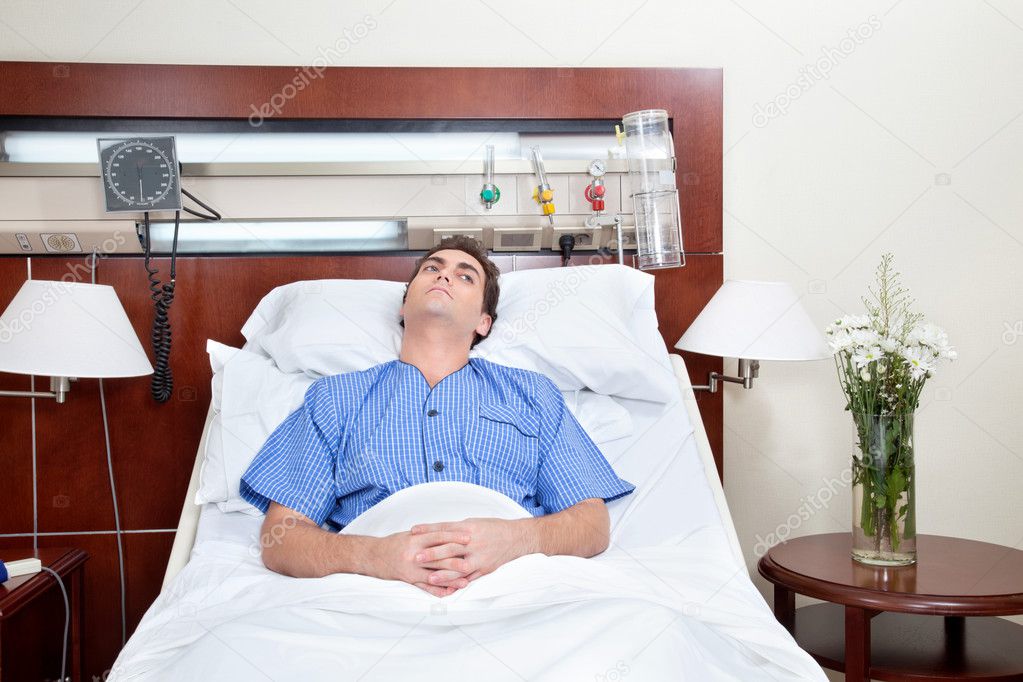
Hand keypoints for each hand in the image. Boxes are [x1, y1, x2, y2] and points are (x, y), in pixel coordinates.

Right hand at [369, 530, 472, 596]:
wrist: (372, 555)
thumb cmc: (393, 543)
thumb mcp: (410, 535)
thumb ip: (427, 535)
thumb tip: (448, 533)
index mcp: (415, 539)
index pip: (438, 536)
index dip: (454, 536)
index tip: (468, 537)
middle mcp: (414, 553)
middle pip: (439, 557)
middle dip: (457, 559)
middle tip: (472, 561)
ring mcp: (411, 568)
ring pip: (434, 574)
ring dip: (451, 579)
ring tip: (465, 581)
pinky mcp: (408, 579)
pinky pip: (425, 587)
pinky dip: (438, 590)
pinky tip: (449, 592)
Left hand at [410, 517, 534, 586]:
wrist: (517, 537)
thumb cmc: (494, 528)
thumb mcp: (474, 523)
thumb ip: (456, 529)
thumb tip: (438, 533)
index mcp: (469, 527)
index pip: (444, 528)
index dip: (428, 530)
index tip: (413, 531)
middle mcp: (473, 542)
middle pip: (449, 548)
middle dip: (432, 553)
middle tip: (416, 557)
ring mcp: (480, 557)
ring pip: (459, 567)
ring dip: (444, 574)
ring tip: (429, 578)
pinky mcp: (485, 568)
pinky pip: (470, 578)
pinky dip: (458, 584)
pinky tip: (448, 589)